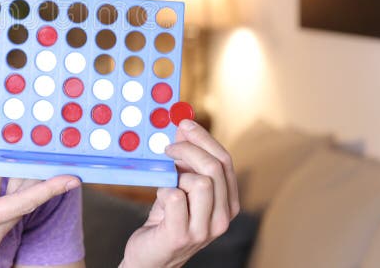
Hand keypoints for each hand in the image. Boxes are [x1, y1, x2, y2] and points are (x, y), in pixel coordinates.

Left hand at [119, 119, 239, 267]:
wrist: (152, 256)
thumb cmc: (167, 218)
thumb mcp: (181, 186)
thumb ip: (186, 159)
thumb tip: (183, 125)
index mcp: (228, 203)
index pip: (225, 161)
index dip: (204, 138)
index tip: (184, 124)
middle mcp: (222, 217)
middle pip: (215, 168)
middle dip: (189, 149)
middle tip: (167, 147)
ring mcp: (204, 229)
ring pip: (200, 183)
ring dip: (177, 173)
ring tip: (165, 178)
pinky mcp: (181, 235)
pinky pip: (175, 197)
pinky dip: (163, 189)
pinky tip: (159, 196)